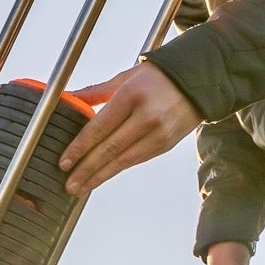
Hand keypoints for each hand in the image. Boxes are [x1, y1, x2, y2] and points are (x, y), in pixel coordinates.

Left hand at [58, 63, 201, 196]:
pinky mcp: (166, 145)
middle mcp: (146, 117)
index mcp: (131, 95)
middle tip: (69, 184)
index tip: (64, 162)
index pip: (99, 128)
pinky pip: (136, 160)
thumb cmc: (158, 77)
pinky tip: (103, 176)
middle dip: (86, 170)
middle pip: (109, 149)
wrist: (199, 81)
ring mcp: (158, 134)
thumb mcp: (125, 77)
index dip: (79, 148)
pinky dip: (117, 169)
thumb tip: (68, 98)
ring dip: (99, 176)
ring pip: (123, 161)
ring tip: (81, 188)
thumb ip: (96, 91)